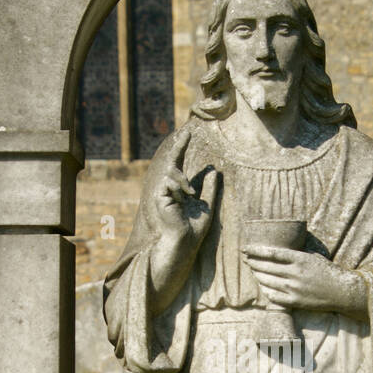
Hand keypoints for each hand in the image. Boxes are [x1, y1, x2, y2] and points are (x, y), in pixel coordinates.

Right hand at [143, 125, 218, 247]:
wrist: (186, 240)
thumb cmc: (195, 228)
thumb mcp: (207, 204)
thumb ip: (210, 188)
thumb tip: (214, 170)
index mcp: (179, 189)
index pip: (179, 164)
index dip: (182, 148)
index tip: (188, 133)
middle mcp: (169, 188)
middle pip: (172, 162)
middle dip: (179, 146)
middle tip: (187, 132)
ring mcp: (162, 192)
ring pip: (172, 172)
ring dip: (183, 179)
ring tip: (191, 191)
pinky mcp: (159, 196)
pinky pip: (169, 181)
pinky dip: (179, 185)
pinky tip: (185, 195)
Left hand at [242, 245, 368, 321]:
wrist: (342, 292)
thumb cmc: (329, 272)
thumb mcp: (314, 257)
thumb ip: (297, 254)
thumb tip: (281, 250)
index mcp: (300, 259)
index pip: (272, 253)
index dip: (256, 251)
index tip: (246, 249)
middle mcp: (294, 273)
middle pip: (266, 267)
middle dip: (253, 262)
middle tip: (247, 260)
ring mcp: (294, 288)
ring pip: (267, 281)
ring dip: (258, 275)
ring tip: (254, 271)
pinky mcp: (295, 301)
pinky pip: (273, 296)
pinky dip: (266, 290)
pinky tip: (264, 286)